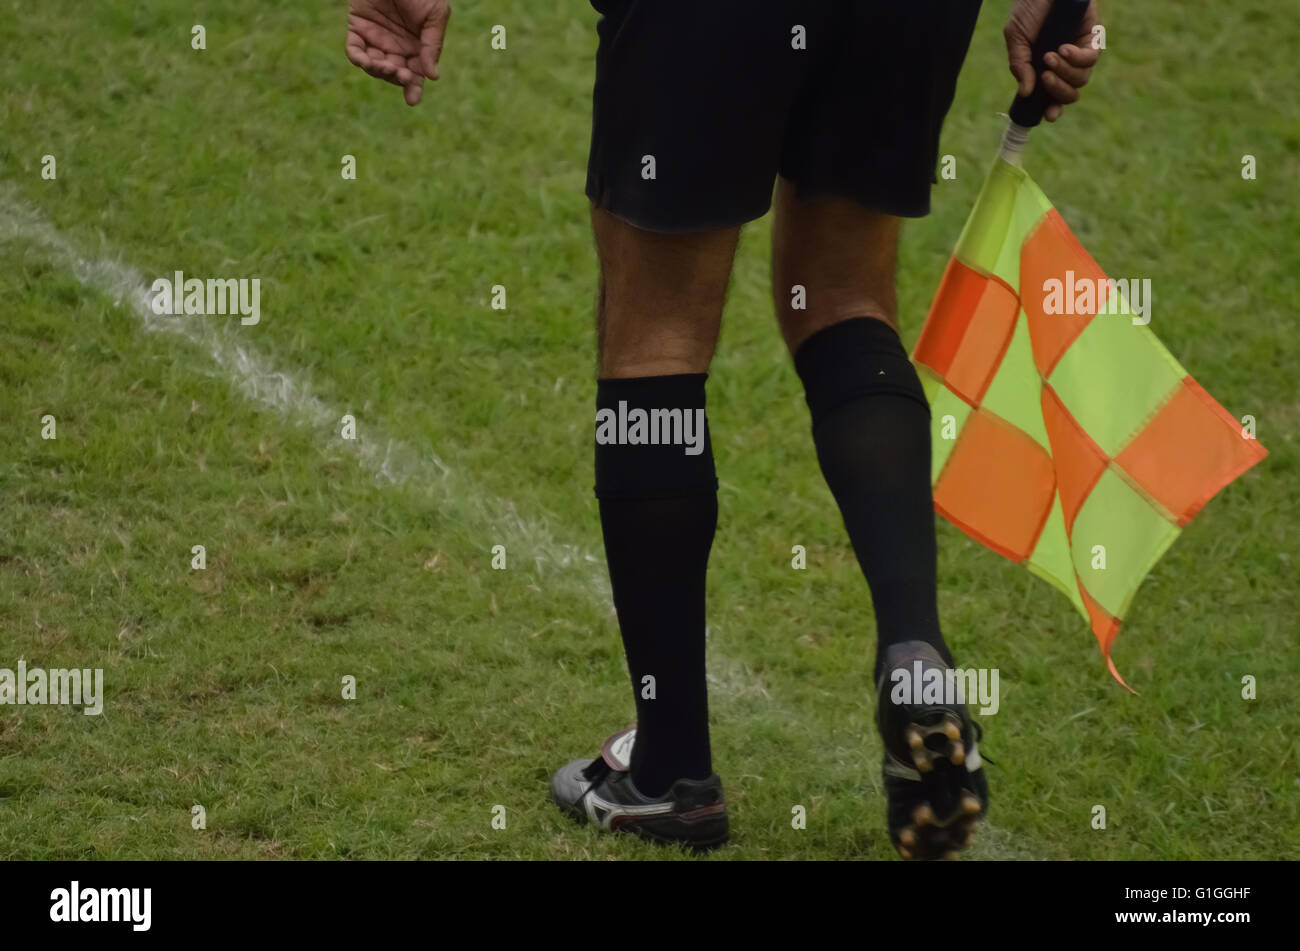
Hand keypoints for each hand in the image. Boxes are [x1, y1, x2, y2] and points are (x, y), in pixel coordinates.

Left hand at [345, 0, 450, 105]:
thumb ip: (433, 45)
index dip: (413, 89)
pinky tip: (365, 60)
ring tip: (385, 65)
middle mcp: (396, 47)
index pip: (415, 75)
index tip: (412, 100)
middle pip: (394, 74)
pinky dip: (358, 59)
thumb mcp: (435, 15)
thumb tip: (433, 77)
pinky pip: (354, 51)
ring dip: (379, 71)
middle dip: (397, 79)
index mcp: (417, 47)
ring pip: (374, 67)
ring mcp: (376, 39)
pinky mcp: (357, 28)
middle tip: (400, 74)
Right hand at [1004, 0, 1100, 121]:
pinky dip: (1077, 60)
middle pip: (1070, 94)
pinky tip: (1063, 49)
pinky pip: (1091, 59)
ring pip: (1081, 80)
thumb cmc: (1029, 7)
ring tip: (1050, 56)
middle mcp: (1065, 65)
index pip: (1052, 97)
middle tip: (1045, 75)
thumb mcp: (1016, 38)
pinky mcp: (1094, 37)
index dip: (1052, 109)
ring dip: (1065, 73)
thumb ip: (1020, 65)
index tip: (1048, 115)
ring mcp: (1080, 52)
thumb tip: (1025, 92)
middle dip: (1057, 91)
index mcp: (1045, 69)